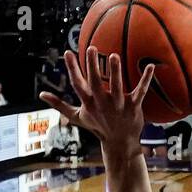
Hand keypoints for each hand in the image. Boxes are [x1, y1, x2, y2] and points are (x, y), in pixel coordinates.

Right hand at [40, 48, 154, 157]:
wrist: (119, 143)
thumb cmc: (97, 126)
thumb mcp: (77, 117)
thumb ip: (59, 105)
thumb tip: (40, 95)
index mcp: (88, 102)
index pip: (78, 83)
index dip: (72, 68)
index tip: (68, 52)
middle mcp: (102, 103)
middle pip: (95, 82)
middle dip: (92, 66)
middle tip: (91, 48)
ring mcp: (118, 105)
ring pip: (116, 86)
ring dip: (115, 71)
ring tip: (114, 56)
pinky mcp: (133, 107)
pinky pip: (140, 91)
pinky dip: (146, 79)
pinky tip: (151, 66)